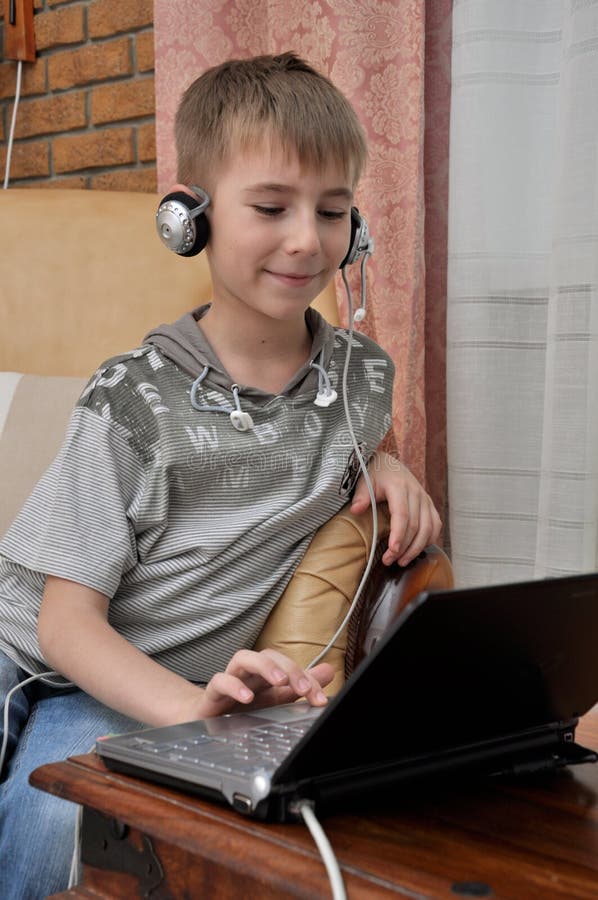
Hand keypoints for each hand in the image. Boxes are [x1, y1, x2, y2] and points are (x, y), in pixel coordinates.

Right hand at [195, 649, 334, 718]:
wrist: (207, 720)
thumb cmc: (241, 707)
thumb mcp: (276, 698)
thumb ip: (300, 687)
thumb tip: (329, 670)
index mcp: (265, 675)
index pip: (288, 666)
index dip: (306, 679)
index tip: (319, 699)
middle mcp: (249, 673)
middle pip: (268, 656)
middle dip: (289, 669)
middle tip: (303, 688)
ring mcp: (230, 679)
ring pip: (243, 658)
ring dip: (264, 666)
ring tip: (280, 680)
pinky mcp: (212, 693)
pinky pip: (220, 681)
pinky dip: (233, 686)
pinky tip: (247, 697)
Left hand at [350, 450, 441, 566]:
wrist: (388, 463)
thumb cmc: (374, 473)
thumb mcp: (364, 480)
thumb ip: (361, 496)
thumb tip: (356, 510)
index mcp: (399, 486)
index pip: (402, 515)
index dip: (399, 535)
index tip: (392, 551)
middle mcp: (416, 493)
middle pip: (416, 526)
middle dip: (404, 547)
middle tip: (390, 561)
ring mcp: (425, 499)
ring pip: (428, 528)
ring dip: (417, 548)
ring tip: (402, 561)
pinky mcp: (429, 504)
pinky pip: (435, 525)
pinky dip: (429, 539)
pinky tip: (417, 550)